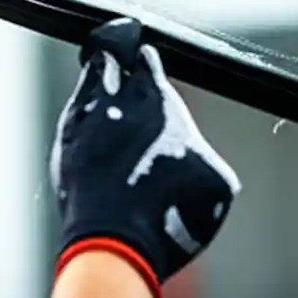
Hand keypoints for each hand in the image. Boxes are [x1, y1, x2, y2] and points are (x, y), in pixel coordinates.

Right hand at [50, 18, 240, 297]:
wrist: (114, 240)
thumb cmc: (87, 186)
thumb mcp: (75, 126)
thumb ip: (94, 85)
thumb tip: (103, 57)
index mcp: (141, 93)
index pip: (146, 63)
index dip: (137, 69)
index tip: (130, 79)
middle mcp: (178, 114)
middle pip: (166, 104)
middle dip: (149, 119)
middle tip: (127, 148)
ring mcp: (202, 148)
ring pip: (184, 144)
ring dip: (167, 156)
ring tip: (139, 186)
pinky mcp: (221, 180)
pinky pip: (202, 178)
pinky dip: (185, 189)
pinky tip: (162, 204)